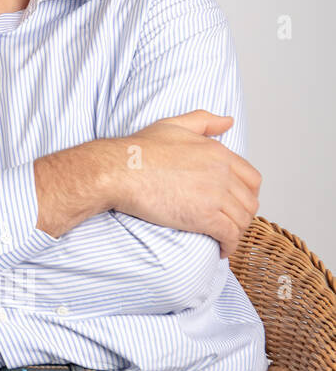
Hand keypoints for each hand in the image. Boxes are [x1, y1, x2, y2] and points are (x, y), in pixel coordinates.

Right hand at [112, 110, 261, 257]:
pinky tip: (221, 249)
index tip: (236, 204)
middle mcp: (222, 173)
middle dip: (243, 216)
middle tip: (229, 223)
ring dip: (236, 232)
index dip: (247, 195)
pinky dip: (230, 245)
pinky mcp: (205, 217)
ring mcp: (215, 196)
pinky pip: (230, 235)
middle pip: (249, 202)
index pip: (251, 178)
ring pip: (242, 220)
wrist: (118, 171)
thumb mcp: (173, 125)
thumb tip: (228, 122)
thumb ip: (204, 121)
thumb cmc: (139, 150)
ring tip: (224, 238)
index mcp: (218, 152)